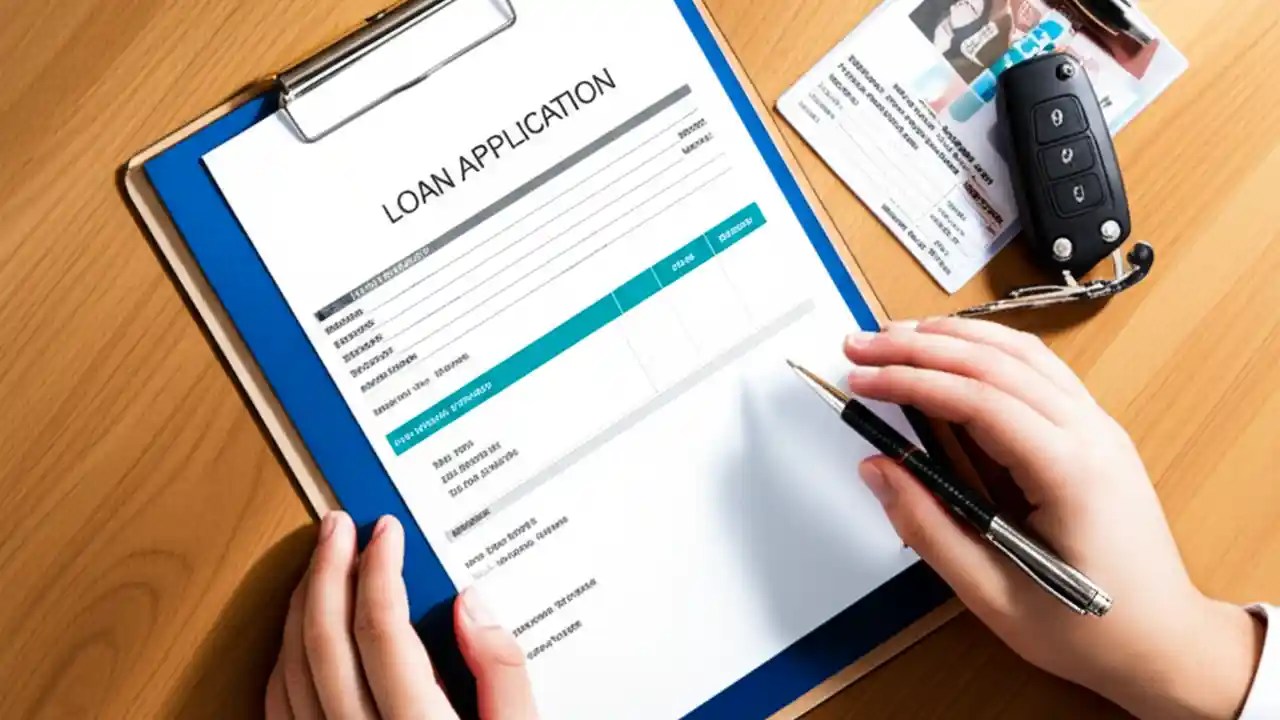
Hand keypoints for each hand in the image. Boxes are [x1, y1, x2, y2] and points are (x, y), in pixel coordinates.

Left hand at [266, 513, 536, 719]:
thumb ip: (505, 675)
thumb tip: (471, 604)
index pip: (381, 630)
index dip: (378, 569)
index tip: (385, 531)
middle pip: (322, 641)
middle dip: (326, 571)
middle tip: (338, 527)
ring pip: (290, 672)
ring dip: (298, 609)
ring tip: (318, 566)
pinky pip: (279, 712)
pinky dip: (284, 661)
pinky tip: (300, 638)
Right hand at [844, 317, 1262, 719]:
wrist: (1165, 641)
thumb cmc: (1090, 630)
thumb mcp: (992, 594)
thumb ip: (928, 527)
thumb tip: (878, 469)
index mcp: (1071, 473)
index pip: (978, 399)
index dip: (911, 382)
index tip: (860, 381)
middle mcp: (1092, 434)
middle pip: (996, 362)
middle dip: (920, 347)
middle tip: (860, 346)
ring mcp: (1099, 427)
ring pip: (1021, 353)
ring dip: (954, 337)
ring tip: (895, 337)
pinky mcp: (1095, 432)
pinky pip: (1040, 369)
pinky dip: (989, 349)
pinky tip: (955, 348)